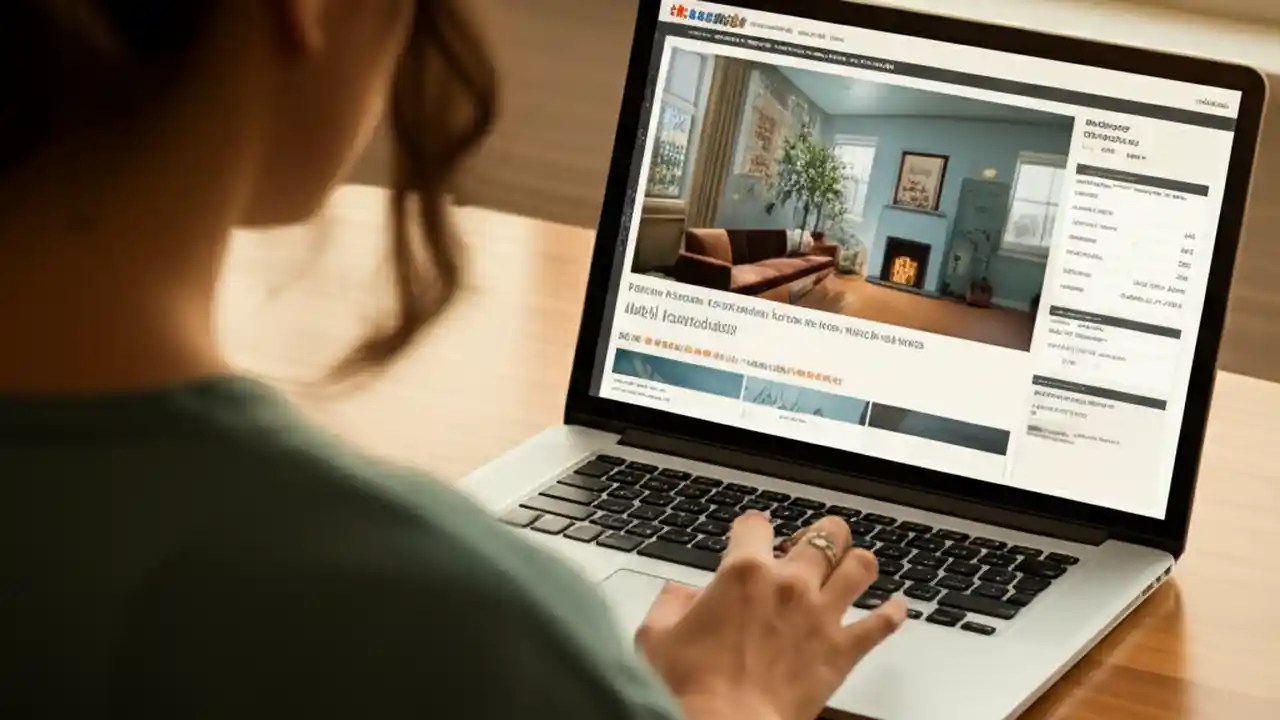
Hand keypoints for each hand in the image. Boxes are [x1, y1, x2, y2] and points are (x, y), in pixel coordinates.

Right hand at [636, 512, 905, 719]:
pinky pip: (882, 624)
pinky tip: (895, 608)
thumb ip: (671, 603)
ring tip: (854, 564)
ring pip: (861, 566)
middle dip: (821, 533)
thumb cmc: (689, 687)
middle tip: (813, 543)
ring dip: (858, 561)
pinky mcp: (842, 650)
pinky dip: (892, 613)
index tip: (752, 535)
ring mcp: (821, 615)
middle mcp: (789, 584)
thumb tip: (681, 593)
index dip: (752, 527)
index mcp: (743, 572)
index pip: (756, 523)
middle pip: (825, 534)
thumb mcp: (656, 636)